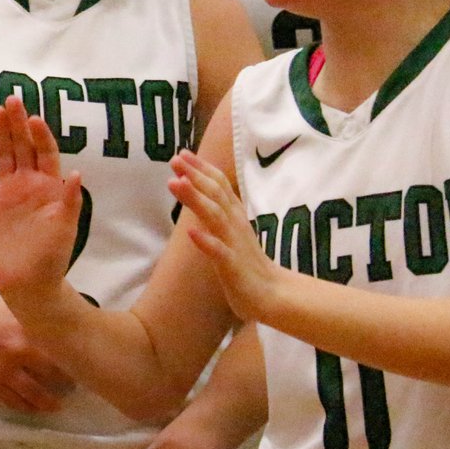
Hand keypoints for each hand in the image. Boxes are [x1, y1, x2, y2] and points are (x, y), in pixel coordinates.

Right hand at [0, 96, 83, 305]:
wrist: (28, 281)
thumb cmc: (52, 256)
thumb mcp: (66, 227)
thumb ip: (70, 200)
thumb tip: (77, 172)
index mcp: (48, 186)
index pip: (45, 152)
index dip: (40, 135)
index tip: (34, 119)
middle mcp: (27, 183)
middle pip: (22, 146)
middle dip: (18, 123)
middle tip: (12, 99)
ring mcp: (7, 191)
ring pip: (2, 155)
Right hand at [0, 293, 74, 414]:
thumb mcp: (8, 305)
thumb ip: (30, 316)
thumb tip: (51, 321)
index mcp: (27, 329)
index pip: (61, 350)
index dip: (74, 360)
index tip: (81, 364)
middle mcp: (19, 352)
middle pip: (52, 376)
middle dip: (65, 385)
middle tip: (72, 388)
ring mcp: (3, 372)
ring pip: (34, 395)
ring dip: (47, 403)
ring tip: (55, 406)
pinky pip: (11, 402)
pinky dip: (24, 407)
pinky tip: (31, 408)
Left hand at [166, 150, 277, 322]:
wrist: (273, 295)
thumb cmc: (247, 263)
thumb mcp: (232, 232)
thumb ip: (219, 212)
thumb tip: (201, 194)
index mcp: (234, 216)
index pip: (219, 186)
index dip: (202, 169)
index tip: (183, 153)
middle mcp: (235, 225)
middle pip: (216, 194)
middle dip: (195, 175)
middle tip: (176, 159)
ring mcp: (234, 244)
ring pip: (215, 217)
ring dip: (195, 198)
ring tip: (176, 183)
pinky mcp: (233, 267)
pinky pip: (219, 252)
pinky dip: (206, 240)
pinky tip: (191, 231)